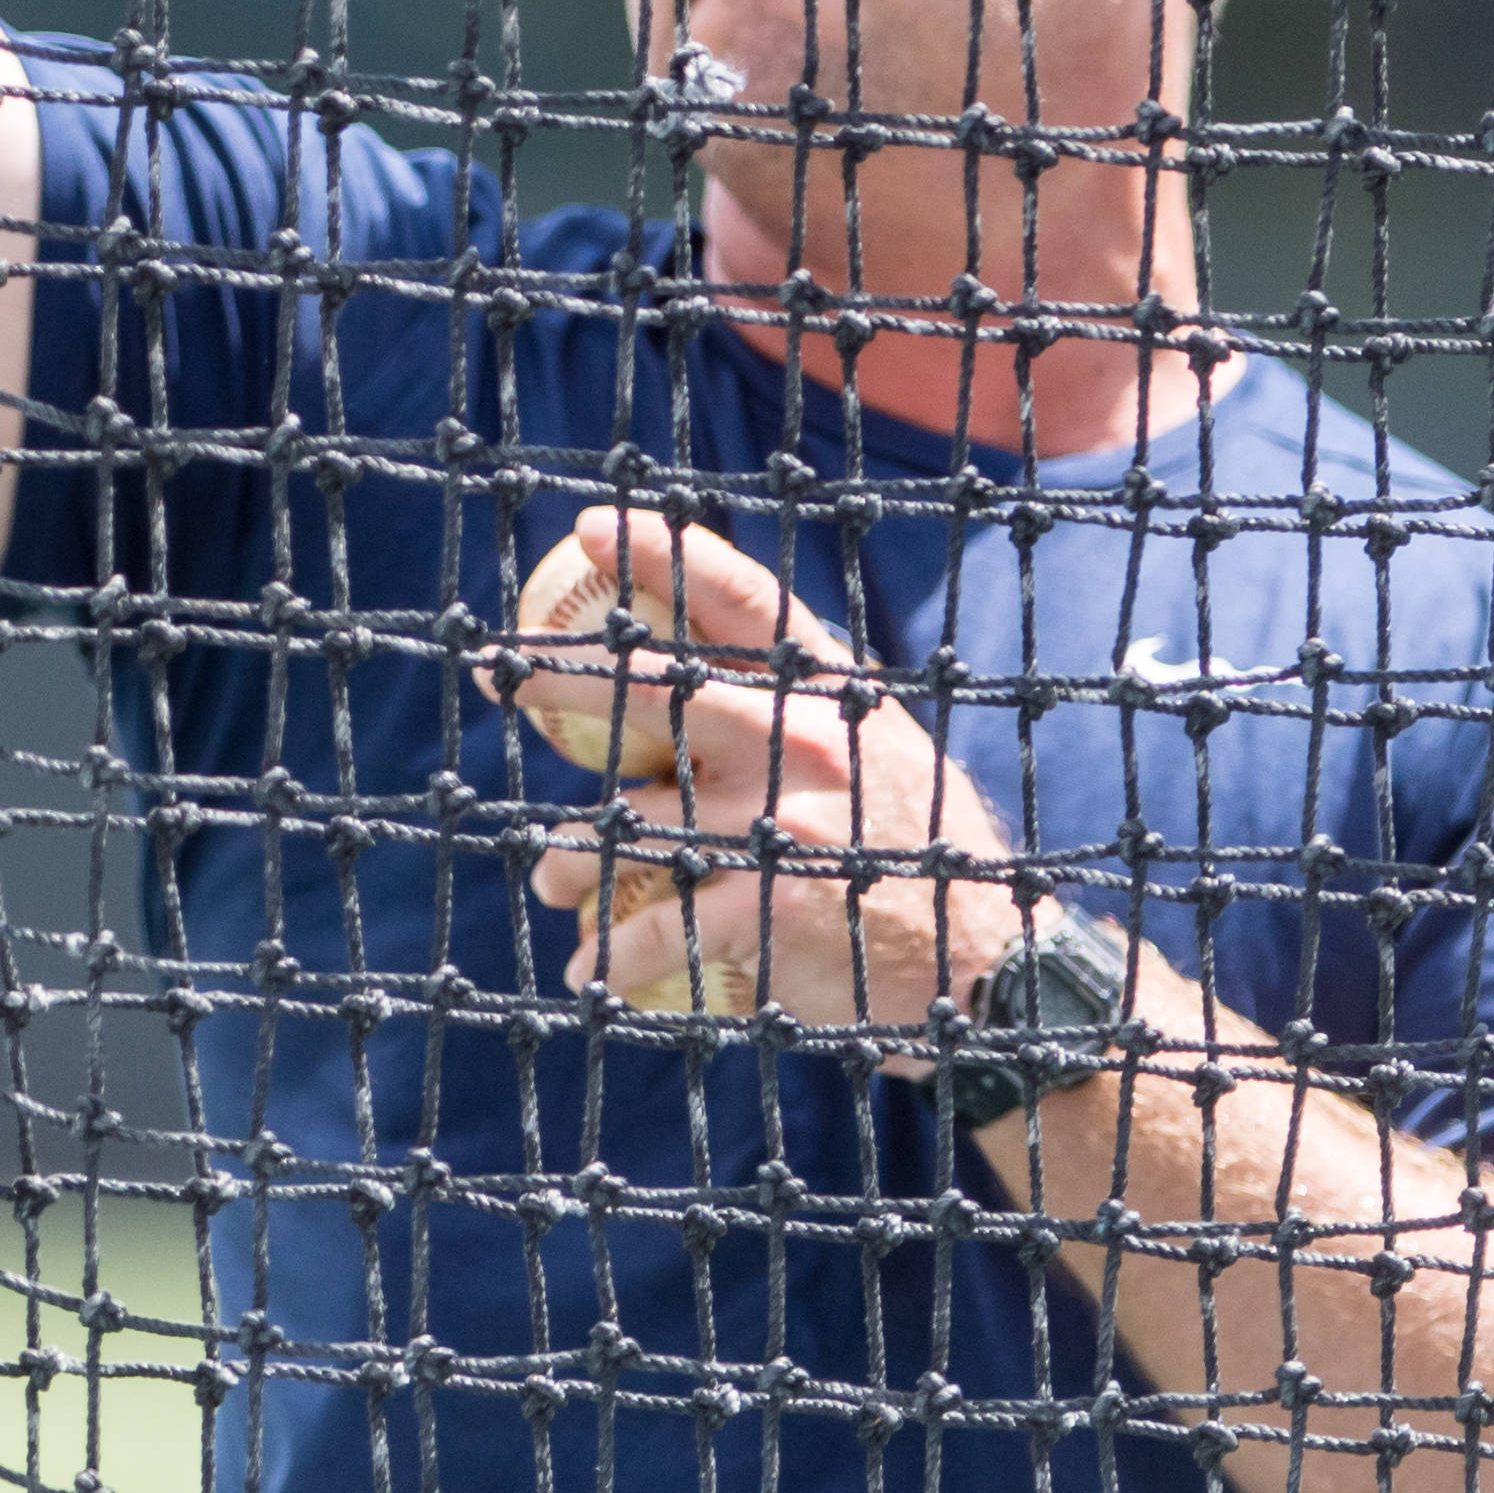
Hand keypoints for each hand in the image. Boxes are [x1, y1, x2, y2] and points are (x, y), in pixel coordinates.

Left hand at [513, 508, 1015, 1046]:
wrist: (989, 968)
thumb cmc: (915, 852)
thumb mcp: (879, 755)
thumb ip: (799, 715)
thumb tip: (701, 675)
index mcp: (832, 696)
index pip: (743, 602)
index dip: (664, 554)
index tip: (589, 523)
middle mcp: (805, 741)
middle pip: (658, 691)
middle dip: (567, 677)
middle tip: (504, 670)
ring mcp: (788, 822)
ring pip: (634, 823)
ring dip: (574, 853)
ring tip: (554, 872)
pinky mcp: (773, 908)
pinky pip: (658, 925)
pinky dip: (615, 950)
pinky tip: (591, 964)